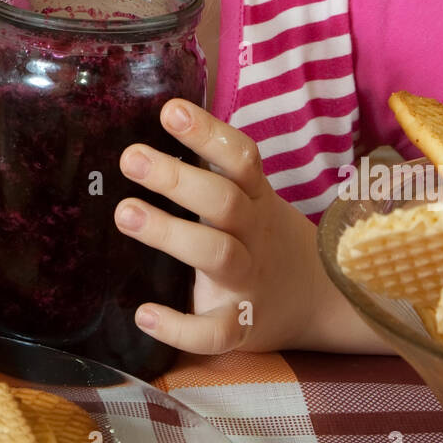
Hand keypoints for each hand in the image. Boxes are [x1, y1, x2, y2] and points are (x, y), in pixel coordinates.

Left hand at [114, 99, 321, 354]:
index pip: (240, 158)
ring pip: (217, 253)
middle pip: (223, 201)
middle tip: (131, 157)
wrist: (316, 300)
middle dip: (177, 178)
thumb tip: (147, 139)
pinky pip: (216, 331)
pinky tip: (144, 315)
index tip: (171, 111)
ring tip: (125, 213)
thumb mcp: (251, 199)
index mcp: (256, 198)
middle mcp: (254, 233)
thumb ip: (210, 175)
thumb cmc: (262, 239)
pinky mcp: (242, 325)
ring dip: (170, 233)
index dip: (209, 133)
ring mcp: (250, 280)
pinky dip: (182, 326)